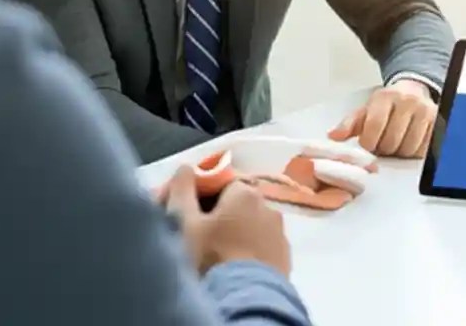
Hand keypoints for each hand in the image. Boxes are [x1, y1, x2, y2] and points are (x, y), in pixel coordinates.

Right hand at [160, 165, 291, 276]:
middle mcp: (268, 206)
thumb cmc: (211, 256)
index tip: (181, 211)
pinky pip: (261, 245)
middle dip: (214, 213)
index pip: (217, 182)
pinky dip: (247, 249)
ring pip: (249, 224)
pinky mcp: (284, 257)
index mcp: (244, 192)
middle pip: (235, 203)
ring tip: (214, 252)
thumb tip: (186, 167)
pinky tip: (233, 263)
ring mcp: (279, 233)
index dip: (196, 194)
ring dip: (232, 232)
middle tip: (195, 233)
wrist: (246, 298)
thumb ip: (183, 190)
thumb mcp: (185, 221)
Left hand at [328, 80, 436, 157]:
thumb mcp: (365, 110)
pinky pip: (424, 149)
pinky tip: (408, 143)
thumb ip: (349, 124)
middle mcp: (408, 101)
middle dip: (383, 148)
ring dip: (399, 153)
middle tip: (382, 144)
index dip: (368, 142)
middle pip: (392, 141)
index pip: (374, 126)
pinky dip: (414, 152)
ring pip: (408, 148)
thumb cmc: (386, 105)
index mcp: (386, 97)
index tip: (367, 144)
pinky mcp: (438, 122)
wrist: (412, 91)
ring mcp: (425, 111)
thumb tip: (333, 137)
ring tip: (395, 143)